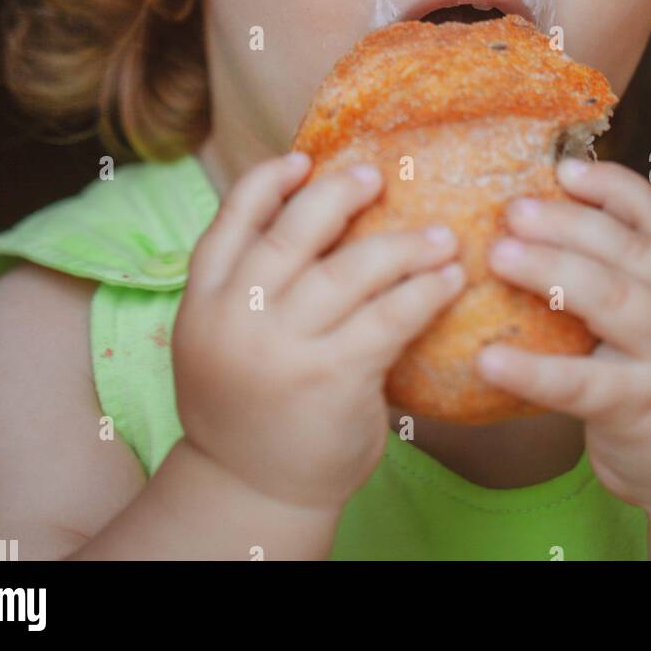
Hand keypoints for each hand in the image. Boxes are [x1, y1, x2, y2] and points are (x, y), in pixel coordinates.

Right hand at [172, 152, 464, 514]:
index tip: (303, 160)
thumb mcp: (222, 338)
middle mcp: (236, 318)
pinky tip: (448, 281)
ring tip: (441, 236)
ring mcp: (282, 348)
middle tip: (378, 177)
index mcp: (202, 300)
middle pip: (292, 234)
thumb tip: (318, 212)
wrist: (252, 490)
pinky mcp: (331, 377)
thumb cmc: (251, 404)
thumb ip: (253, 285)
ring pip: (349, 271)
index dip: (267, 182)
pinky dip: (423, 293)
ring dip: (402, 246)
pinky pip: (386, 318)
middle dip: (338, 196)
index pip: (231, 220)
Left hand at [479, 159, 650, 515]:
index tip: (562, 168)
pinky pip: (581, 384)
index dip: (611, 187)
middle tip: (513, 209)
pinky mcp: (644, 409)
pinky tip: (489, 359)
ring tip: (498, 256)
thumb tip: (556, 220)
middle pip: (628, 250)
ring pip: (611, 299)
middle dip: (567, 223)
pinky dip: (532, 371)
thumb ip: (638, 276)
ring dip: (549, 272)